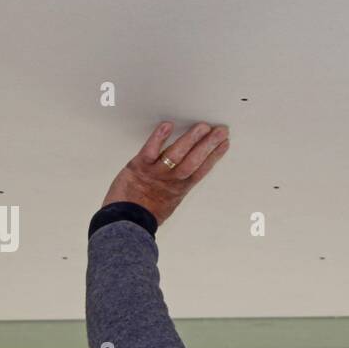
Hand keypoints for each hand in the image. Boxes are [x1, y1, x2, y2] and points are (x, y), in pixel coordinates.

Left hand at [102, 121, 229, 224]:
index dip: (214, 156)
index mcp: (179, 189)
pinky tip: (168, 125)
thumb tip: (180, 179)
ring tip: (203, 127)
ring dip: (191, 139)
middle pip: (194, 160)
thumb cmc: (143, 216)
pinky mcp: (138, 166)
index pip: (201, 170)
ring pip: (177, 154)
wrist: (124, 222)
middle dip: (208, 145)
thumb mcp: (166, 204)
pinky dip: (159, 138)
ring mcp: (156, 173)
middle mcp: (170, 180)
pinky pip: (150, 150)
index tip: (224, 144)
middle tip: (221, 131)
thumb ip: (173, 189)